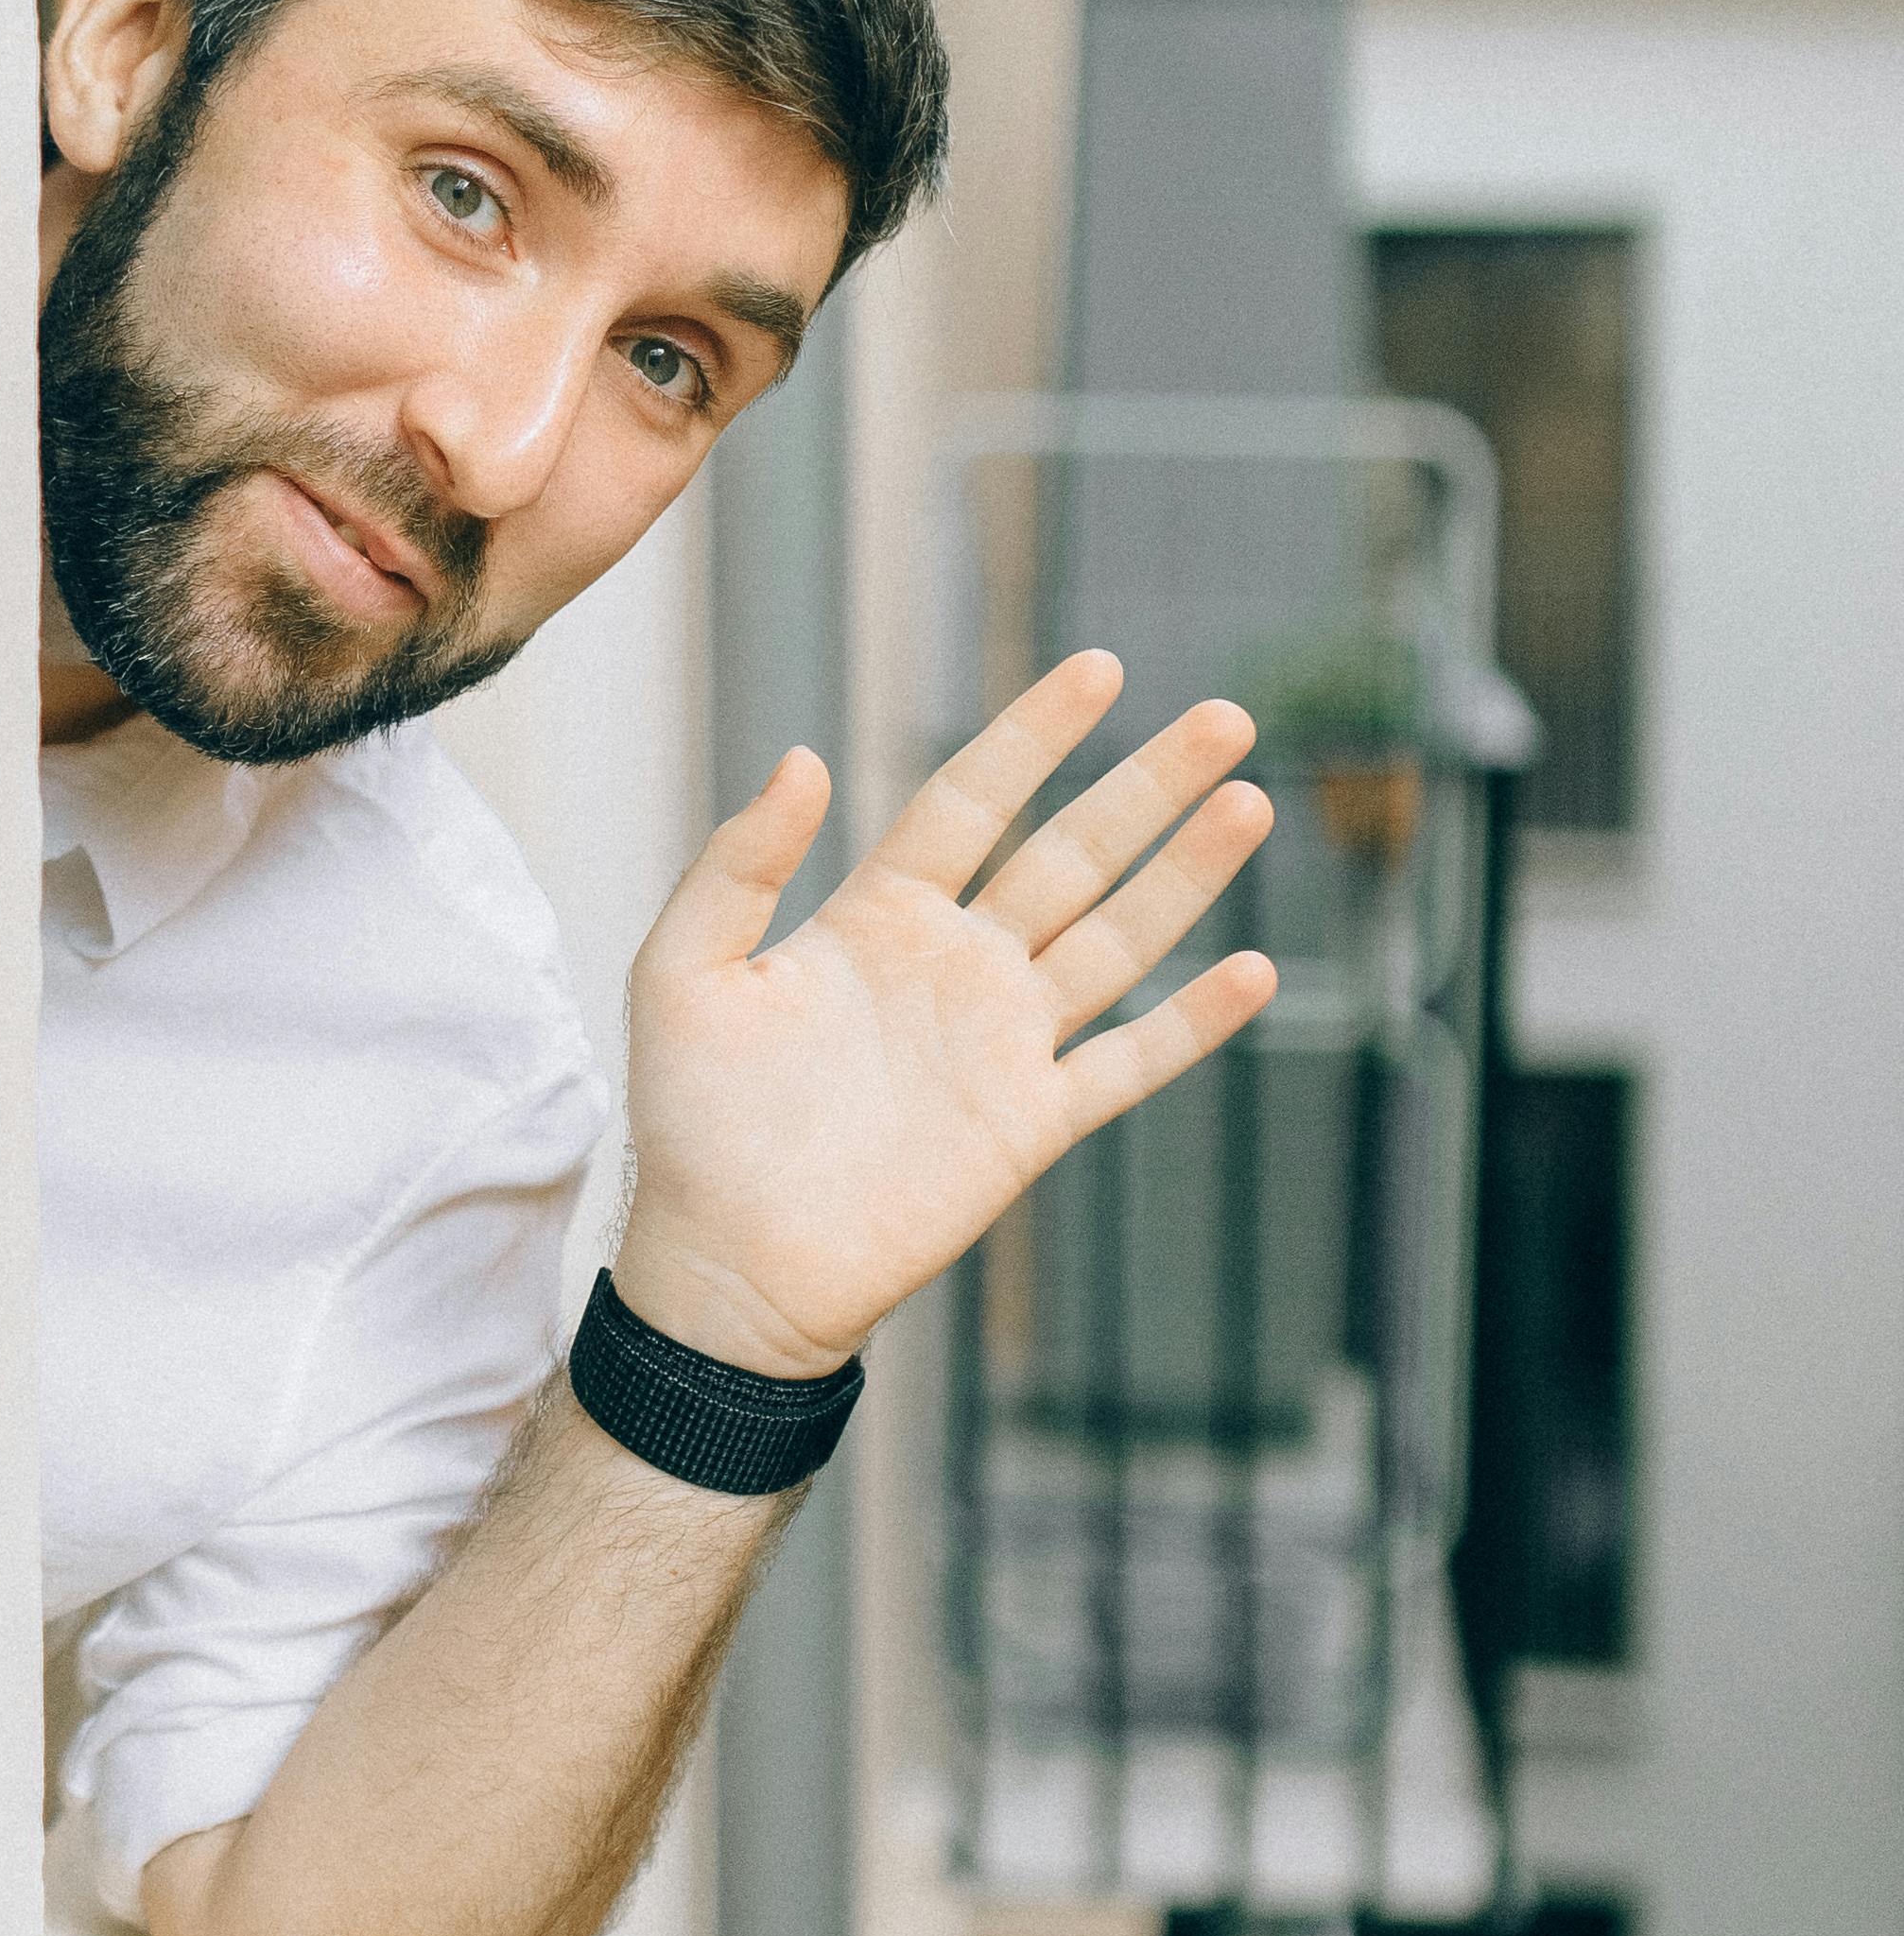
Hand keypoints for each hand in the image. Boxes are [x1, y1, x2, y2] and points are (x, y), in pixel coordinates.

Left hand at [610, 653, 1275, 1380]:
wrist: (727, 1265)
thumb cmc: (692, 1124)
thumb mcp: (683, 972)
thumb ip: (736, 864)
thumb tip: (805, 756)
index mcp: (876, 918)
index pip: (970, 800)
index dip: (1033, 734)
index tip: (1099, 671)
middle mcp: (954, 966)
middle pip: (1071, 854)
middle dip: (1147, 786)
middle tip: (1226, 718)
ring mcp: (1000, 1043)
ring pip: (1117, 939)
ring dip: (1186, 876)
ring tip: (1251, 804)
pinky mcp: (1029, 1123)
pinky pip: (1127, 1062)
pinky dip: (1191, 1021)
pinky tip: (1253, 971)